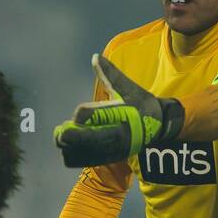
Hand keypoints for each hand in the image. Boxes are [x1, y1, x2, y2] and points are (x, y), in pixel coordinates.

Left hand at [53, 53, 184, 167]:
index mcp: (121, 117)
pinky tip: (71, 143)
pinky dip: (71, 153)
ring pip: (80, 153)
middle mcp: (117, 137)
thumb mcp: (128, 88)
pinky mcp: (107, 159)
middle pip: (84, 140)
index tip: (78, 114)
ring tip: (66, 134)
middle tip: (60, 130)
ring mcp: (112, 150)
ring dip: (68, 145)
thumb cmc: (141, 104)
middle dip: (68, 135)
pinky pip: (81, 161)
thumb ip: (110, 74)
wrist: (158, 127)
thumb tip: (96, 57)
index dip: (81, 115)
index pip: (92, 117)